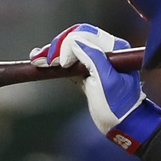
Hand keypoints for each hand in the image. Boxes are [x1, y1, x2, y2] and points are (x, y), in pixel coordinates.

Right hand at [32, 23, 160, 153]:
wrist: (122, 125)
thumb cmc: (118, 107)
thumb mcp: (106, 80)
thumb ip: (92, 56)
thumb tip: (74, 41)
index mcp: (114, 48)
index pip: (86, 34)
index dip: (69, 44)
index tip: (63, 63)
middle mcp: (105, 51)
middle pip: (75, 38)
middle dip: (57, 47)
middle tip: (45, 61)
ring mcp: (95, 61)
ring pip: (70, 49)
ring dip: (52, 53)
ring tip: (37, 59)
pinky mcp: (86, 72)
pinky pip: (69, 61)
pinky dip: (56, 62)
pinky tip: (42, 62)